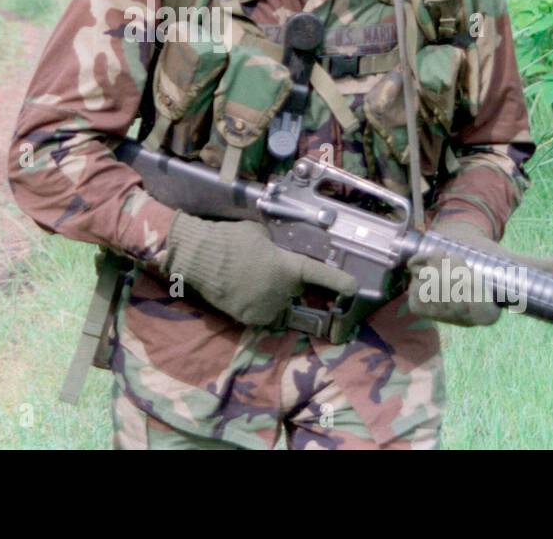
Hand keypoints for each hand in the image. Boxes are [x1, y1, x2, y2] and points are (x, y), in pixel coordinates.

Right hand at [163, 212, 357, 326]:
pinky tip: (241, 290)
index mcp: (289, 267)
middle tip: (266, 267)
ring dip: (272, 294)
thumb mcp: (261, 234)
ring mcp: (266, 308)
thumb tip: (280, 248)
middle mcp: (283, 292)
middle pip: (295, 289)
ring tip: (249, 279)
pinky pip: (261, 312)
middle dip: (287, 281)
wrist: (199, 258)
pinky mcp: (249, 318)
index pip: (322, 275)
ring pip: (278, 303)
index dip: (340, 281)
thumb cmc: (231, 239)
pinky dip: (255, 304)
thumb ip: (277, 245)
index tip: (354, 287)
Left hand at [408, 218, 552, 326]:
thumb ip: (532, 265)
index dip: (477, 295)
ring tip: (441, 256)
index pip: (484, 315)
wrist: (452, 243)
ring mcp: (440, 313)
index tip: (474, 272)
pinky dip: (419, 274)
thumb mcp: (506, 260)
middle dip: (453, 273)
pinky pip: (418, 293)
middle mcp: (463, 317)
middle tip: (454, 255)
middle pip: (455, 300)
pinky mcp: (420, 305)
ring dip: (435, 268)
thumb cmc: (481, 256)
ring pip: (435, 293)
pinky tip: (424, 266)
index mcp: (486, 311)